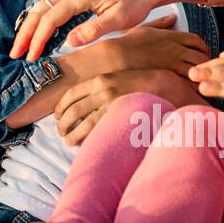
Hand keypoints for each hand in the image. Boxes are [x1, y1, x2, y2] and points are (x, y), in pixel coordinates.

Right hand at [11, 0, 160, 61]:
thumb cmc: (136, 3)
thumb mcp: (119, 20)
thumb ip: (94, 30)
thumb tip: (69, 42)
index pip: (51, 19)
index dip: (38, 39)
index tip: (31, 58)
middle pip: (39, 10)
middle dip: (25, 33)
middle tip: (15, 54)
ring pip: (42, 6)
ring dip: (30, 26)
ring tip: (21, 46)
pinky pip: (50, 4)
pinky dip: (40, 19)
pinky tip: (36, 32)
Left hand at [55, 68, 197, 145]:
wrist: (166, 86)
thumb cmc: (144, 84)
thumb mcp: (121, 78)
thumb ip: (106, 86)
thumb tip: (91, 98)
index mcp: (100, 79)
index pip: (71, 93)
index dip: (61, 107)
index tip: (57, 115)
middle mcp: (102, 89)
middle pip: (72, 109)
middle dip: (63, 122)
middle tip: (61, 131)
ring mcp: (109, 103)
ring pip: (80, 121)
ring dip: (70, 133)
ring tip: (68, 141)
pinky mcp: (117, 116)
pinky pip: (95, 129)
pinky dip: (84, 138)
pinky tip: (80, 144)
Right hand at [89, 18, 209, 75]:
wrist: (117, 56)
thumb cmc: (127, 43)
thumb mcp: (145, 28)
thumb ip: (161, 23)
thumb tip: (172, 18)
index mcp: (172, 36)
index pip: (197, 40)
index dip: (203, 49)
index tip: (202, 55)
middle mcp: (176, 47)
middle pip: (202, 55)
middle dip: (206, 63)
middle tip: (204, 72)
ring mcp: (173, 61)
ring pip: (199, 68)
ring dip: (201, 75)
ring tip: (200, 83)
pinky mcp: (169, 73)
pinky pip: (188, 80)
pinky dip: (193, 85)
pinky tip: (191, 90)